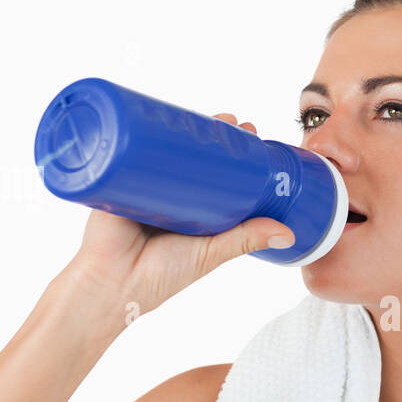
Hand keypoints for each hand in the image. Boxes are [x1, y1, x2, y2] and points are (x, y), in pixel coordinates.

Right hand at [64, 115, 293, 314]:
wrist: (113, 286)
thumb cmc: (161, 275)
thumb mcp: (210, 253)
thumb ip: (245, 240)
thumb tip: (288, 234)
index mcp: (192, 209)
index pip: (215, 172)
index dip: (234, 153)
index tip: (254, 137)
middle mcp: (168, 192)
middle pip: (191, 155)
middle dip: (213, 133)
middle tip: (236, 121)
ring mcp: (141, 183)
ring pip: (165, 149)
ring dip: (186, 127)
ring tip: (212, 116)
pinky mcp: (115, 178)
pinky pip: (127, 151)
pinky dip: (141, 131)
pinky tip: (159, 115)